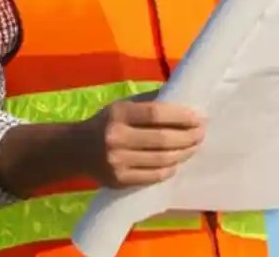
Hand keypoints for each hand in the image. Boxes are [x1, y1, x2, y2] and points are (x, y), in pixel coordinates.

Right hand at [77, 97, 205, 187]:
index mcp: (118, 113)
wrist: (77, 149)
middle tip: (201, 133)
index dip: (180, 116)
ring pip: (161, 159)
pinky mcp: (119, 180)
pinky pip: (153, 176)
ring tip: (194, 146)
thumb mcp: (121, 105)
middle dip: (188, 137)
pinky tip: (177, 162)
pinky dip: (170, 169)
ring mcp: (117, 161)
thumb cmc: (106, 122)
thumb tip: (182, 97)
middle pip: (162, 139)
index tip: (198, 117)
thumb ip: (148, 101)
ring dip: (184, 153)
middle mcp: (116, 137)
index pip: (155, 114)